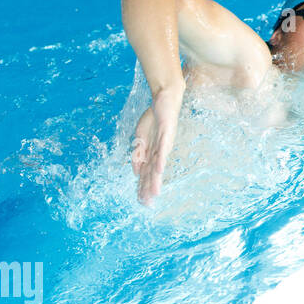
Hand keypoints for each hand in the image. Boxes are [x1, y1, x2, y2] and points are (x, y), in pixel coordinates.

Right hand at [131, 84, 183, 204]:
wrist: (164, 100)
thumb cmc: (154, 119)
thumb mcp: (140, 138)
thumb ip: (138, 154)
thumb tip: (137, 173)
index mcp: (153, 153)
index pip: (147, 174)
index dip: (143, 187)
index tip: (141, 202)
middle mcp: (160, 151)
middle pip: (153, 173)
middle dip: (150, 188)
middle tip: (147, 204)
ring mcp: (164, 143)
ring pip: (159, 164)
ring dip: (156, 179)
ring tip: (155, 193)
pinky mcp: (167, 133)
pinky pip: (163, 148)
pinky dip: (161, 159)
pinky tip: (159, 169)